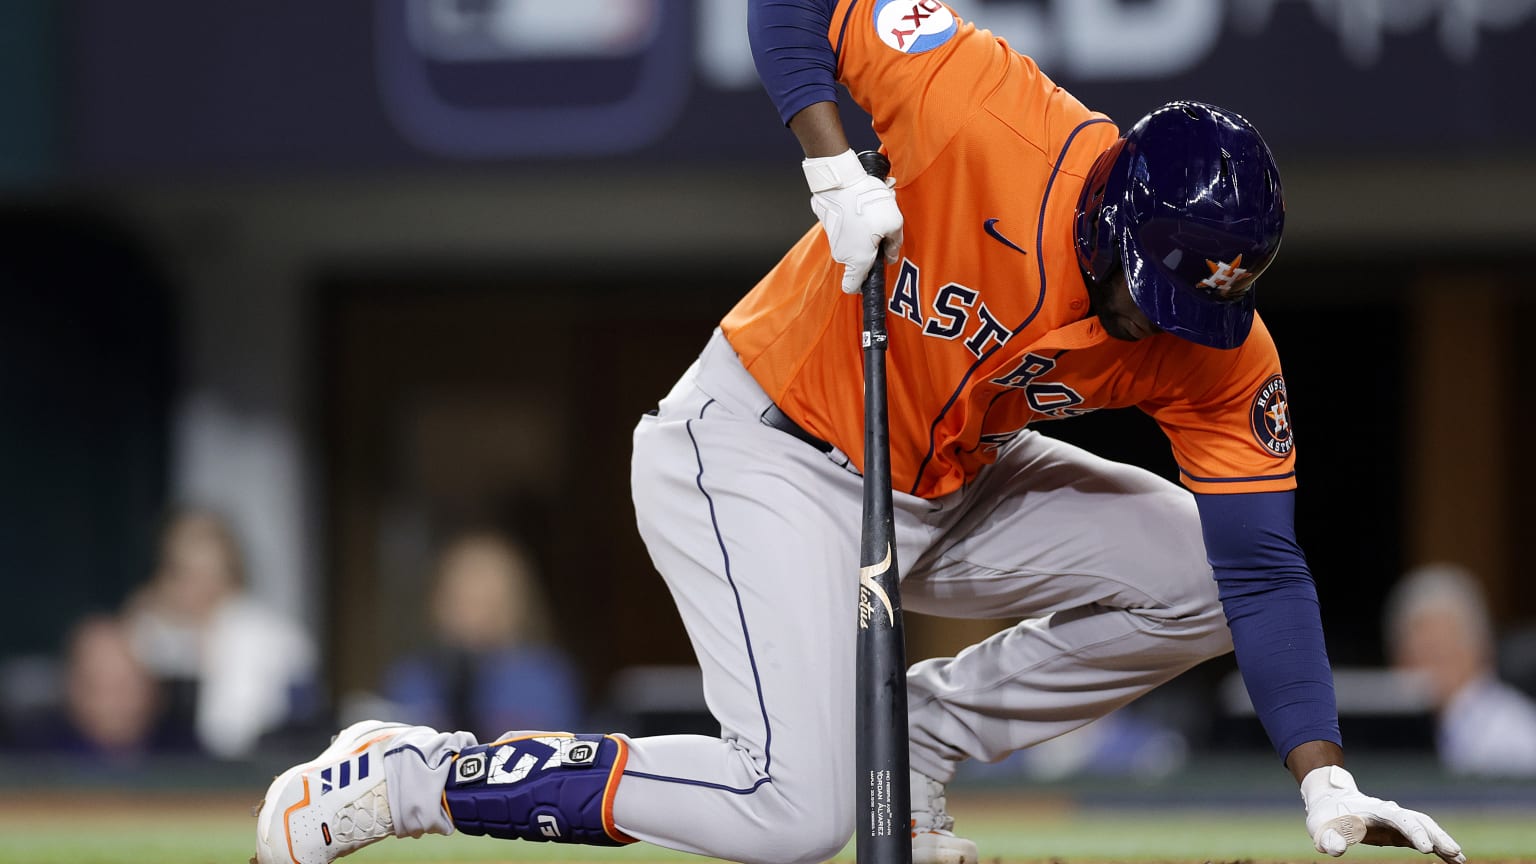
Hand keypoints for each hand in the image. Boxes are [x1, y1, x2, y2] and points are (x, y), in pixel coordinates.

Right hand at [802, 149, 903, 292]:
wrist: (840, 182)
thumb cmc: (866, 204)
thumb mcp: (894, 223)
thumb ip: (895, 244)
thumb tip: (891, 254)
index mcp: (859, 261)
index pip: (852, 288)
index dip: (863, 285)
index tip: (874, 274)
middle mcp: (843, 255)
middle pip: (856, 264)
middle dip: (870, 253)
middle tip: (882, 235)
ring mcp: (834, 242)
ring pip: (851, 247)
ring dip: (862, 237)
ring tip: (872, 216)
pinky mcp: (829, 228)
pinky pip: (844, 233)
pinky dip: (853, 226)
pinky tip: (861, 210)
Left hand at [1300, 766, 1463, 862]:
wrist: (1331, 803)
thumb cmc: (1326, 816)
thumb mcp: (1321, 827)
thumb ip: (1328, 838)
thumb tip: (1335, 850)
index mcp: (1375, 810)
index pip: (1399, 819)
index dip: (1414, 832)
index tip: (1426, 848)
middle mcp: (1392, 813)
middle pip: (1420, 821)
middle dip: (1437, 836)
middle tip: (1455, 853)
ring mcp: (1398, 822)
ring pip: (1427, 828)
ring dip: (1443, 841)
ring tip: (1460, 860)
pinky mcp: (1400, 832)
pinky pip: (1424, 839)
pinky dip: (1439, 848)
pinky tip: (1454, 861)